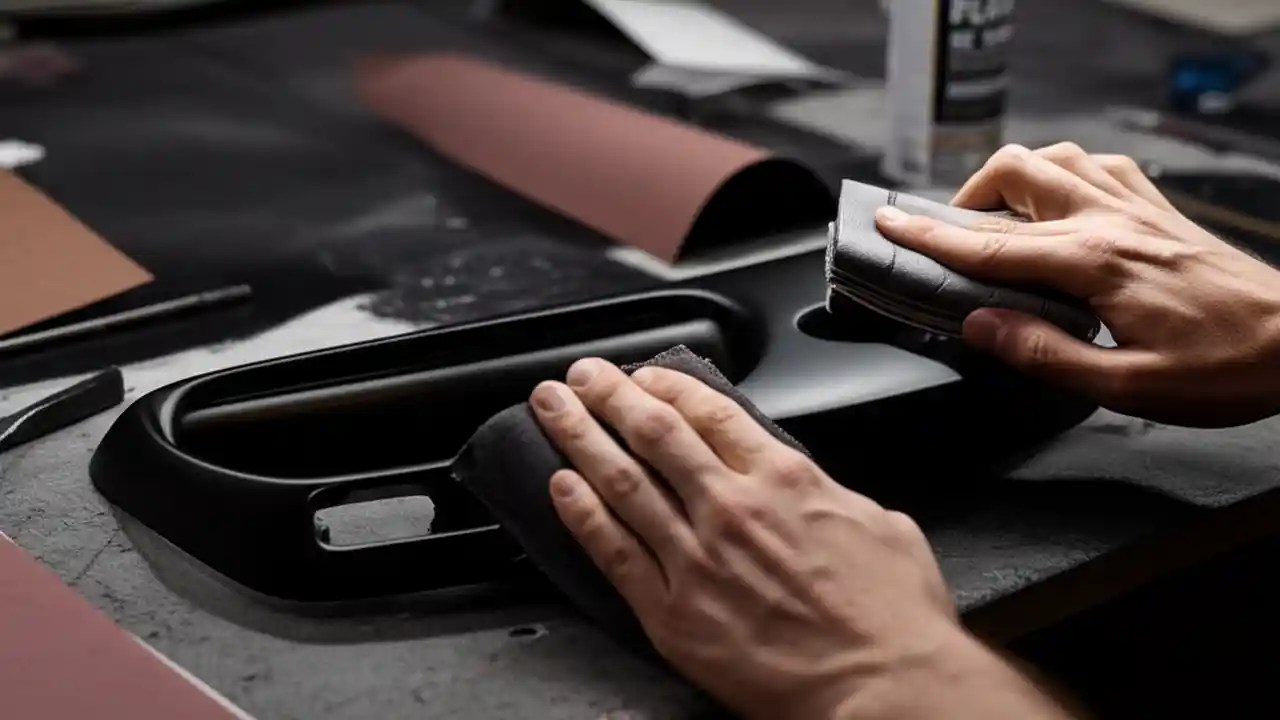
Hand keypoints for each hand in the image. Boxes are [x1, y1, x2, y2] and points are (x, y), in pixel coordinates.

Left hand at [529, 359, 1072, 719]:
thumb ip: (832, 494)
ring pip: (621, 481)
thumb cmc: (893, 618)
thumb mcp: (883, 525)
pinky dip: (581, 512)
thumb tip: (813, 486)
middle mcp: (731, 508)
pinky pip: (612, 550)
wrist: (884, 690)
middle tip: (582, 375)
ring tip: (551, 408)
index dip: (668, 385)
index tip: (645, 374)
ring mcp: (696, 558)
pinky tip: (559, 484)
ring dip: (580, 436)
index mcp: (785, 479)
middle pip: (653, 433)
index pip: (710, 412)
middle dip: (610, 395)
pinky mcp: (673, 612)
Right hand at [875, 142, 1279, 426]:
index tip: (886, 224)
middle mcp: (1111, 221)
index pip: (989, 246)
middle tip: (948, 236)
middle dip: (966, 197)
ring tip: (997, 218)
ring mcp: (1138, 207)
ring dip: (1014, 178)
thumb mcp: (1126, 386)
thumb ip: (1044, 354)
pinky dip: (1065, 172)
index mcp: (1094, 265)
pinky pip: (1100, 164)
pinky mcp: (1160, 209)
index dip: (928, 237)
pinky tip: (1061, 200)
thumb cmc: (1226, 369)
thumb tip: (980, 328)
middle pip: (1017, 173)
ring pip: (1057, 156)